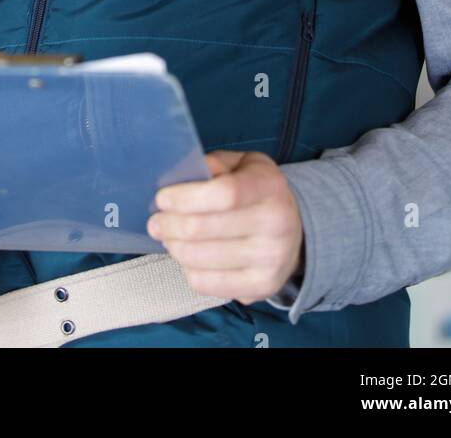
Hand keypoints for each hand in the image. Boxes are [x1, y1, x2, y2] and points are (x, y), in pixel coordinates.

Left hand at [146, 150, 303, 304]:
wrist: (294, 232)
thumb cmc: (257, 192)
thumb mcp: (242, 164)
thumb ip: (214, 164)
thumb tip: (185, 176)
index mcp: (269, 185)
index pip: (224, 194)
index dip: (186, 197)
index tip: (162, 199)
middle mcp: (277, 223)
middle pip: (204, 229)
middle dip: (170, 225)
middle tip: (156, 222)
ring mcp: (272, 259)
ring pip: (201, 259)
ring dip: (175, 248)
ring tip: (169, 238)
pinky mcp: (262, 287)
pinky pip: (207, 284)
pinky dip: (188, 270)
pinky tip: (188, 257)